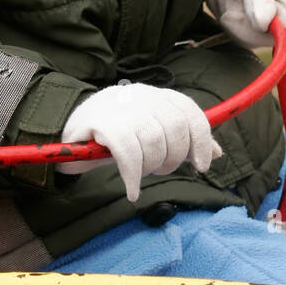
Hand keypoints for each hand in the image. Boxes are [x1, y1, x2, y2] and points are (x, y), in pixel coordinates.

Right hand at [59, 82, 221, 201]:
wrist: (69, 132)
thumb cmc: (115, 135)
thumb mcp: (152, 133)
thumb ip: (183, 140)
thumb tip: (217, 152)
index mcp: (156, 95)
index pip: (189, 111)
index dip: (201, 140)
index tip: (201, 165)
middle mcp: (141, 95)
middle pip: (175, 128)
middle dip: (174, 158)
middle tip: (160, 170)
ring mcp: (121, 106)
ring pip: (153, 141)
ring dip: (151, 167)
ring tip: (141, 174)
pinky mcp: (101, 122)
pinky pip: (128, 153)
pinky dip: (133, 177)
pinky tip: (132, 190)